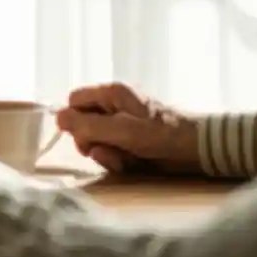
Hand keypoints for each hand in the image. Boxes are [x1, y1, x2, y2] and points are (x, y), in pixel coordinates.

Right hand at [56, 82, 199, 174]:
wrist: (198, 148)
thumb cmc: (161, 135)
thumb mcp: (122, 131)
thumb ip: (89, 125)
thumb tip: (59, 118)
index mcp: (111, 92)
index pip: (74, 101)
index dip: (73, 121)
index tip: (84, 139)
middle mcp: (114, 104)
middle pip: (83, 123)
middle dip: (91, 142)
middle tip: (107, 152)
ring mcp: (123, 122)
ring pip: (97, 140)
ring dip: (107, 154)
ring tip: (126, 160)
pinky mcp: (131, 138)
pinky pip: (112, 149)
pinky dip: (119, 159)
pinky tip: (134, 163)